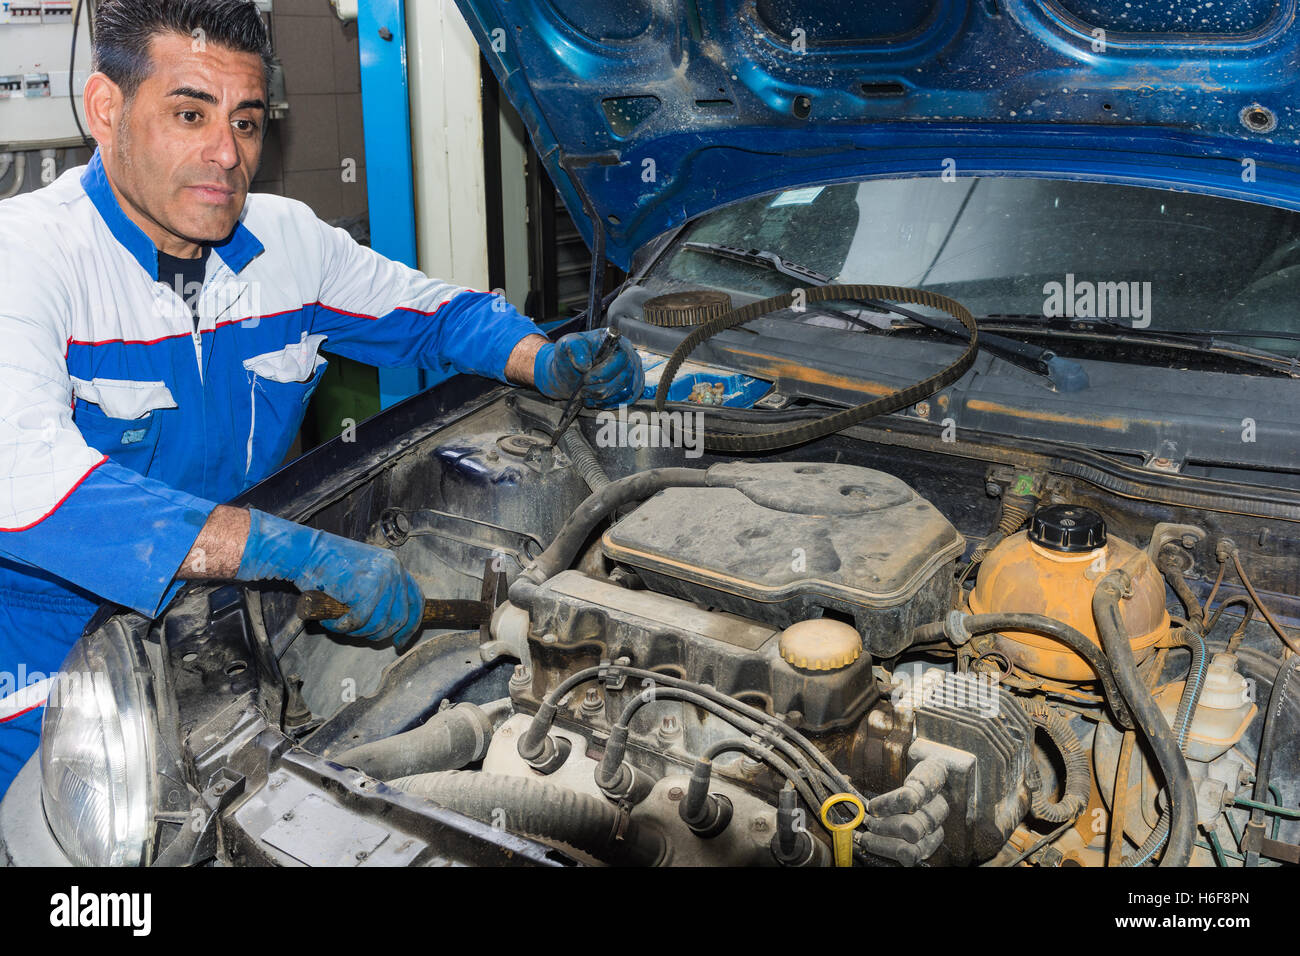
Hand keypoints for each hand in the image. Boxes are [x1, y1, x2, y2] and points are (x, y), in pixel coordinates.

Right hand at [237, 509, 424, 644]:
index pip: (415, 601)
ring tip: (339, 623)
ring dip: (356, 631)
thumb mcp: (363, 574)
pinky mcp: (366, 588)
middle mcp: (394, 571)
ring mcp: (382, 579)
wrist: (307, 552)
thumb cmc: (328, 565)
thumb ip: (379, 593)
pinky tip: (331, 621)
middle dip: (379, 634)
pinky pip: (359, 620)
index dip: (409, 626)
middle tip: (358, 635)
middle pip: (399, 617)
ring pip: (378, 623)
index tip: (399, 642)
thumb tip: (389, 623)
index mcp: (395, 567)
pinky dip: (343, 626)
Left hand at [532, 330, 643, 407]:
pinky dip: (607, 403)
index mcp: (614, 341)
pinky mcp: (632, 388)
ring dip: (602, 396)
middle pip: (625, 375)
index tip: (586, 379)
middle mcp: (628, 355)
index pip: (620, 357)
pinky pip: (625, 400)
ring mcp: (633, 372)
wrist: (570, 375)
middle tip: (583, 390)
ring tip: (586, 394)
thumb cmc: (570, 358)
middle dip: (601, 387)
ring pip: (625, 390)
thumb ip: (574, 348)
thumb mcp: (565, 346)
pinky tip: (594, 400)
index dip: (604, 371)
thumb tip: (585, 364)